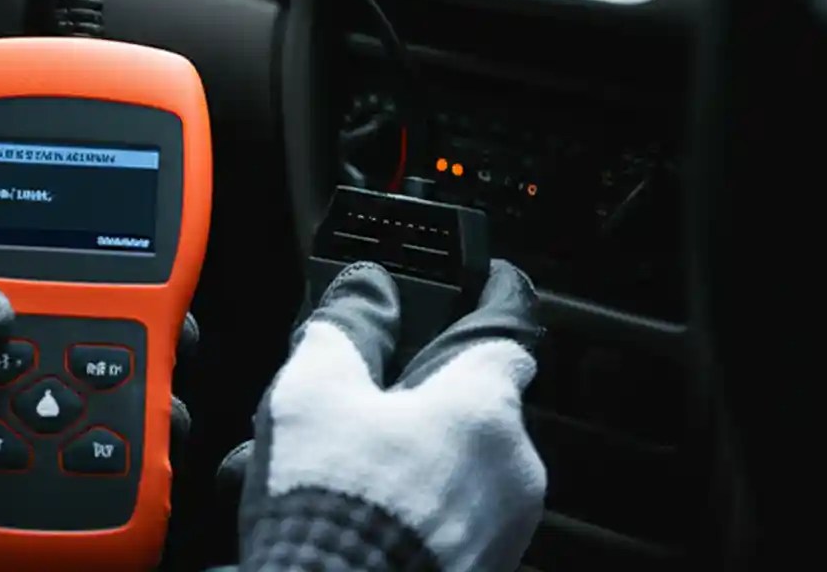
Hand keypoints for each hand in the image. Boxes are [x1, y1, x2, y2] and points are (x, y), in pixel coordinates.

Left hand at [0, 249, 197, 568]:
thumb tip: (1, 315)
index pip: (35, 273)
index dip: (96, 269)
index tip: (149, 276)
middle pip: (80, 344)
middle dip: (137, 346)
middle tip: (176, 354)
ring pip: (84, 412)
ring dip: (136, 416)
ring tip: (162, 425)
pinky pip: (62, 482)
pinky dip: (105, 482)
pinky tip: (130, 482)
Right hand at [238, 260, 545, 571]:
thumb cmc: (334, 507)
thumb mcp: (314, 391)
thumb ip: (346, 328)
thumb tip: (364, 290)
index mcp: (483, 404)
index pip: (508, 324)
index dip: (485, 297)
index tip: (477, 283)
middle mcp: (513, 465)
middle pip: (472, 401)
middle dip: (419, 395)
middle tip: (360, 399)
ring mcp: (504, 525)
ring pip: (459, 462)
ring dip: (409, 453)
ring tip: (338, 465)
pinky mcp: (486, 565)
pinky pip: (452, 513)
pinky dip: (412, 502)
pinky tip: (355, 509)